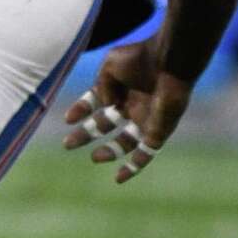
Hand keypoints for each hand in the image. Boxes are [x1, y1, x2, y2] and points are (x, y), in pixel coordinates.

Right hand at [61, 36, 191, 183]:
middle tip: (68, 144)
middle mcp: (131, 105)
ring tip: (94, 158)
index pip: (94, 103)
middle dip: (86, 134)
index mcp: (119, 89)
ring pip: (125, 143)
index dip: (80, 111)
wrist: (170, 63)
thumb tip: (105, 106)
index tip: (68, 120)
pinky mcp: (158, 132)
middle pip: (105, 125)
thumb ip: (102, 86)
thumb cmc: (141, 59)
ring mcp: (145, 120)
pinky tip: (119, 178)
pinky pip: (146, 154)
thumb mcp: (110, 66)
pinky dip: (133, 167)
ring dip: (109, 152)